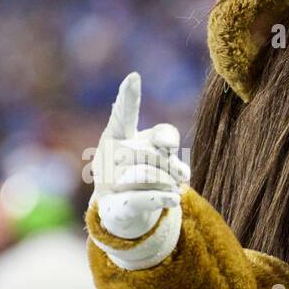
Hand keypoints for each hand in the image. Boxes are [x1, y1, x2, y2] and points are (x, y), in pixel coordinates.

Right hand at [90, 73, 186, 264]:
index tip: (134, 77)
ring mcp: (108, 182)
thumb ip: (163, 138)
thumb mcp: (155, 150)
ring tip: (173, 188)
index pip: (124, 115)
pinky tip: (174, 199)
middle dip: (171, 163)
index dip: (129, 97)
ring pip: (149, 176)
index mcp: (116, 135)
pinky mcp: (116, 206)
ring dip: (170, 182)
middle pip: (150, 151)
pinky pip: (142, 199)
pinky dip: (161, 198)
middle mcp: (107, 156)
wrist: (123, 210)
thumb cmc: (142, 170)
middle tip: (181, 174)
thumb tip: (166, 144)